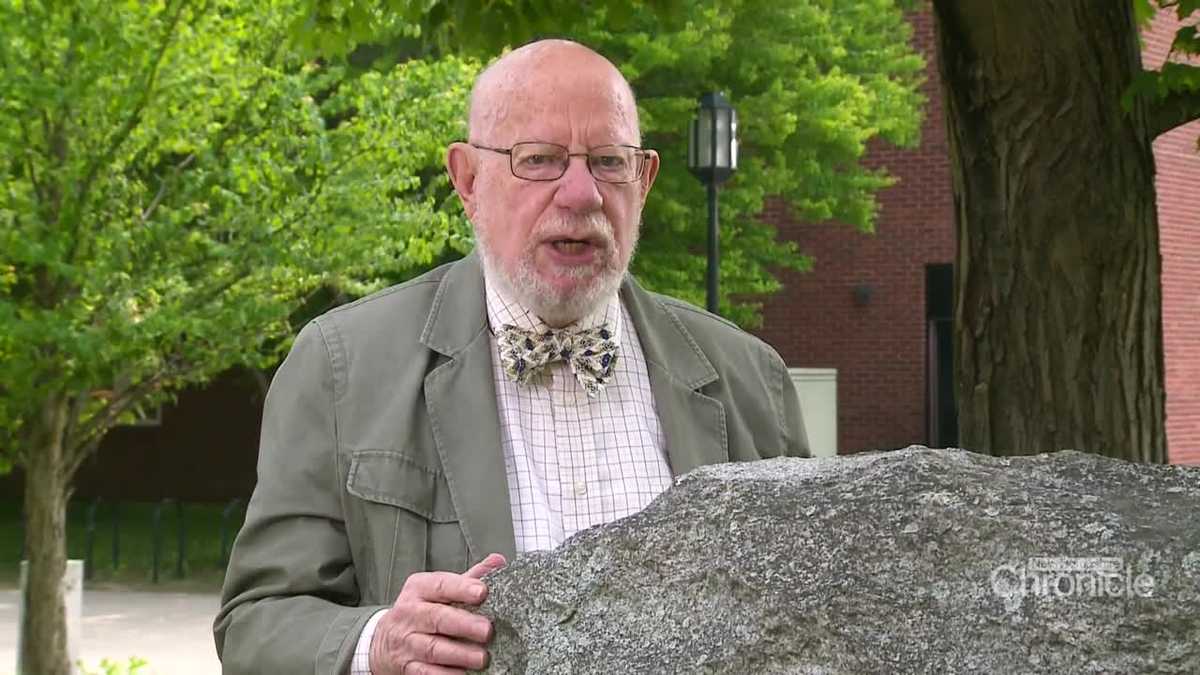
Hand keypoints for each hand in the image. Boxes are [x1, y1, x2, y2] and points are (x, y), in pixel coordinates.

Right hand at [369, 553, 506, 674]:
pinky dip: (446, 674)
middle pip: (437, 618)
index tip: (482, 592)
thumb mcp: (438, 589)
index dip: (462, 588)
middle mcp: (410, 614)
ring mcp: (407, 642)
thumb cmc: (420, 610)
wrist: (383, 639)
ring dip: (459, 654)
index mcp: (419, 589)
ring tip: (482, 658)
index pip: (441, 585)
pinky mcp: (407, 666)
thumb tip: (498, 561)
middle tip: (487, 630)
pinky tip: (464, 674)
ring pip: (433, 648)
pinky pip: (427, 672)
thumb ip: (468, 578)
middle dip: (464, 624)